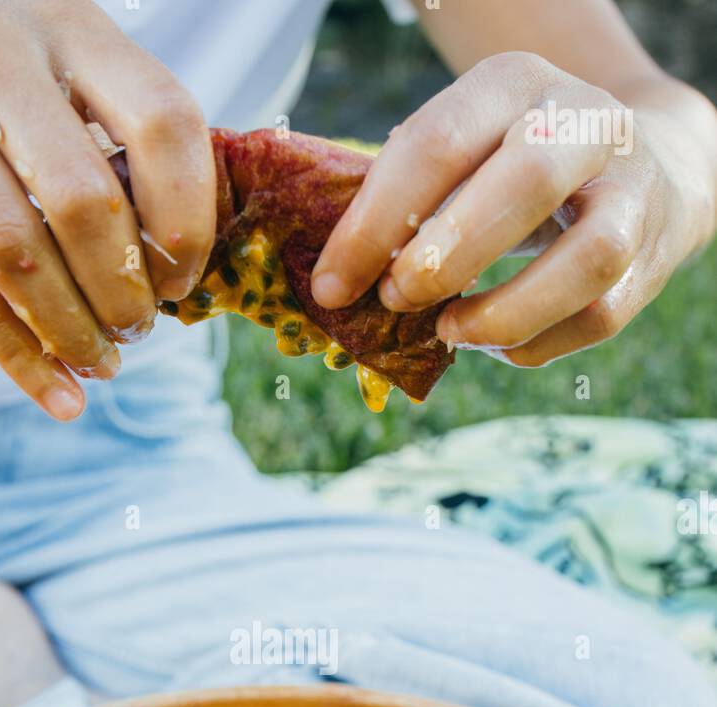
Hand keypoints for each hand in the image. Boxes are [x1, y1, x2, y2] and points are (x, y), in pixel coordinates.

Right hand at [0, 0, 214, 416]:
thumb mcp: (62, 79)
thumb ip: (117, 145)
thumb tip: (181, 273)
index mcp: (68, 24)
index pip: (162, 123)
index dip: (188, 220)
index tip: (182, 280)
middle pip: (84, 200)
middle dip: (123, 291)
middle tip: (136, 329)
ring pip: (14, 249)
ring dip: (71, 331)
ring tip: (100, 363)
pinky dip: (15, 354)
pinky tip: (56, 392)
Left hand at [312, 52, 716, 365]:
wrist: (644, 163)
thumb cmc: (513, 165)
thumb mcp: (463, 150)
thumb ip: (406, 200)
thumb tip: (337, 282)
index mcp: (514, 83)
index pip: (437, 144)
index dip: (374, 222)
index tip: (331, 285)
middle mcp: (584, 123)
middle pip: (525, 181)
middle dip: (447, 255)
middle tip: (395, 299)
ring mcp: (631, 189)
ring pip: (589, 259)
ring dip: (506, 312)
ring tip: (450, 331)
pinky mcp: (653, 253)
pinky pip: (600, 314)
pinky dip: (537, 343)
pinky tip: (493, 345)